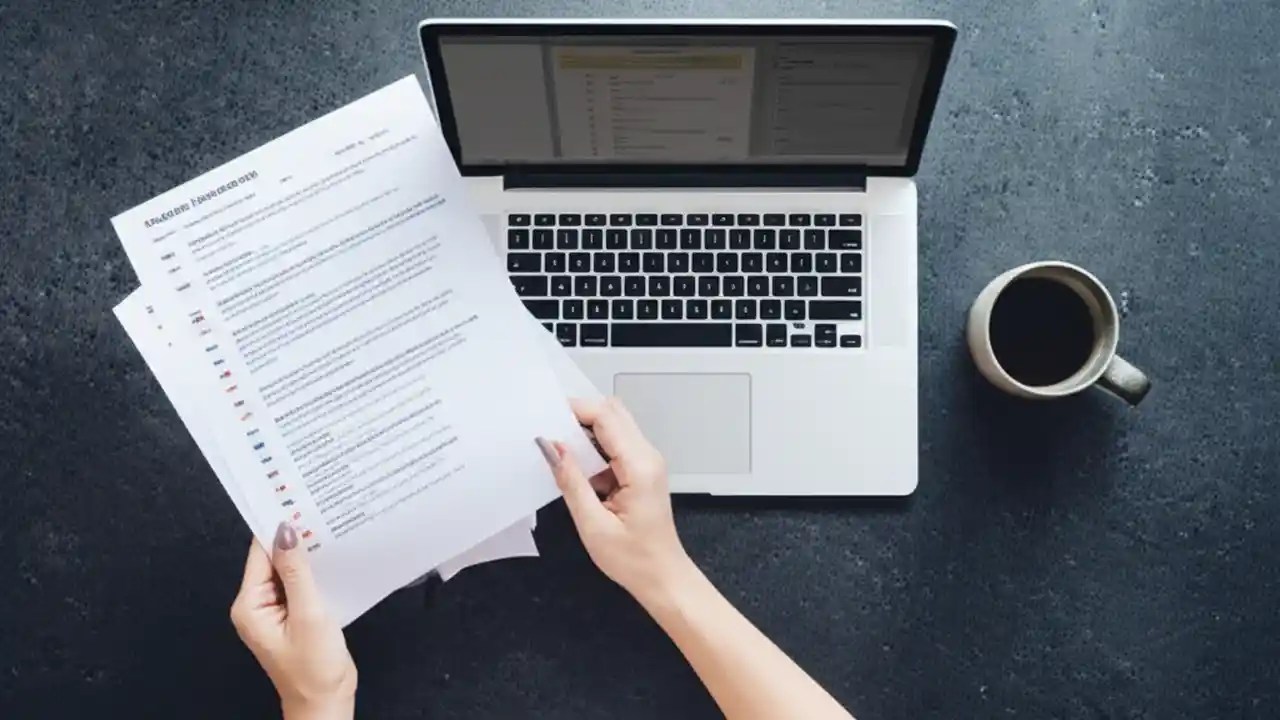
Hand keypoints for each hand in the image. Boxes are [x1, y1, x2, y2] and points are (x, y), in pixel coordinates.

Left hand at [230, 523, 356, 719]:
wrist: (326, 704)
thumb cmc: (315, 670)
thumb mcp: (309, 614)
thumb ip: (297, 572)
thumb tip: (286, 532)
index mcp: (250, 605)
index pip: (261, 553)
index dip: (278, 527)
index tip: (296, 500)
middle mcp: (256, 605)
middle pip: (274, 559)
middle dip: (296, 538)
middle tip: (320, 511)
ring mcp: (274, 610)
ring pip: (289, 570)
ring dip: (308, 555)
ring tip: (331, 531)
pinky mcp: (293, 615)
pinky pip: (299, 584)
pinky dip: (314, 573)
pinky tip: (332, 562)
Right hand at [537, 397, 694, 604]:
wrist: (663, 577)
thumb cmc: (634, 559)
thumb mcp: (592, 524)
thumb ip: (571, 481)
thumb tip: (551, 447)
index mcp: (640, 467)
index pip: (606, 417)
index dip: (575, 410)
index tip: (547, 417)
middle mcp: (648, 457)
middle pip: (613, 412)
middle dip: (580, 415)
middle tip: (550, 432)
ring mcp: (647, 462)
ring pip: (614, 426)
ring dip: (586, 432)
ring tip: (559, 451)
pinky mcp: (641, 470)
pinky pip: (616, 445)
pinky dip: (594, 448)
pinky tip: (577, 469)